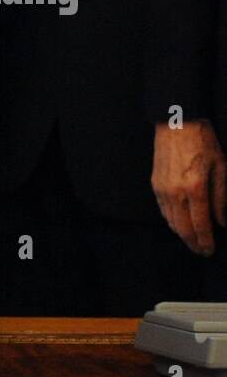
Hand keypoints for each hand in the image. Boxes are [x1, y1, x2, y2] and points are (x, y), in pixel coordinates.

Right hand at [152, 120, 226, 255]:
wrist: (177, 125)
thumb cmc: (203, 142)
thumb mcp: (222, 167)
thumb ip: (222, 197)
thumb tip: (221, 220)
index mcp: (195, 188)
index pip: (200, 224)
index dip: (205, 240)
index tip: (209, 250)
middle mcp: (176, 192)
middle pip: (182, 227)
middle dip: (193, 242)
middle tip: (201, 251)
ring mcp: (162, 189)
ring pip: (171, 221)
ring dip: (181, 234)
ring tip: (192, 241)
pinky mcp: (155, 185)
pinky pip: (163, 210)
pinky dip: (171, 221)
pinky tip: (179, 224)